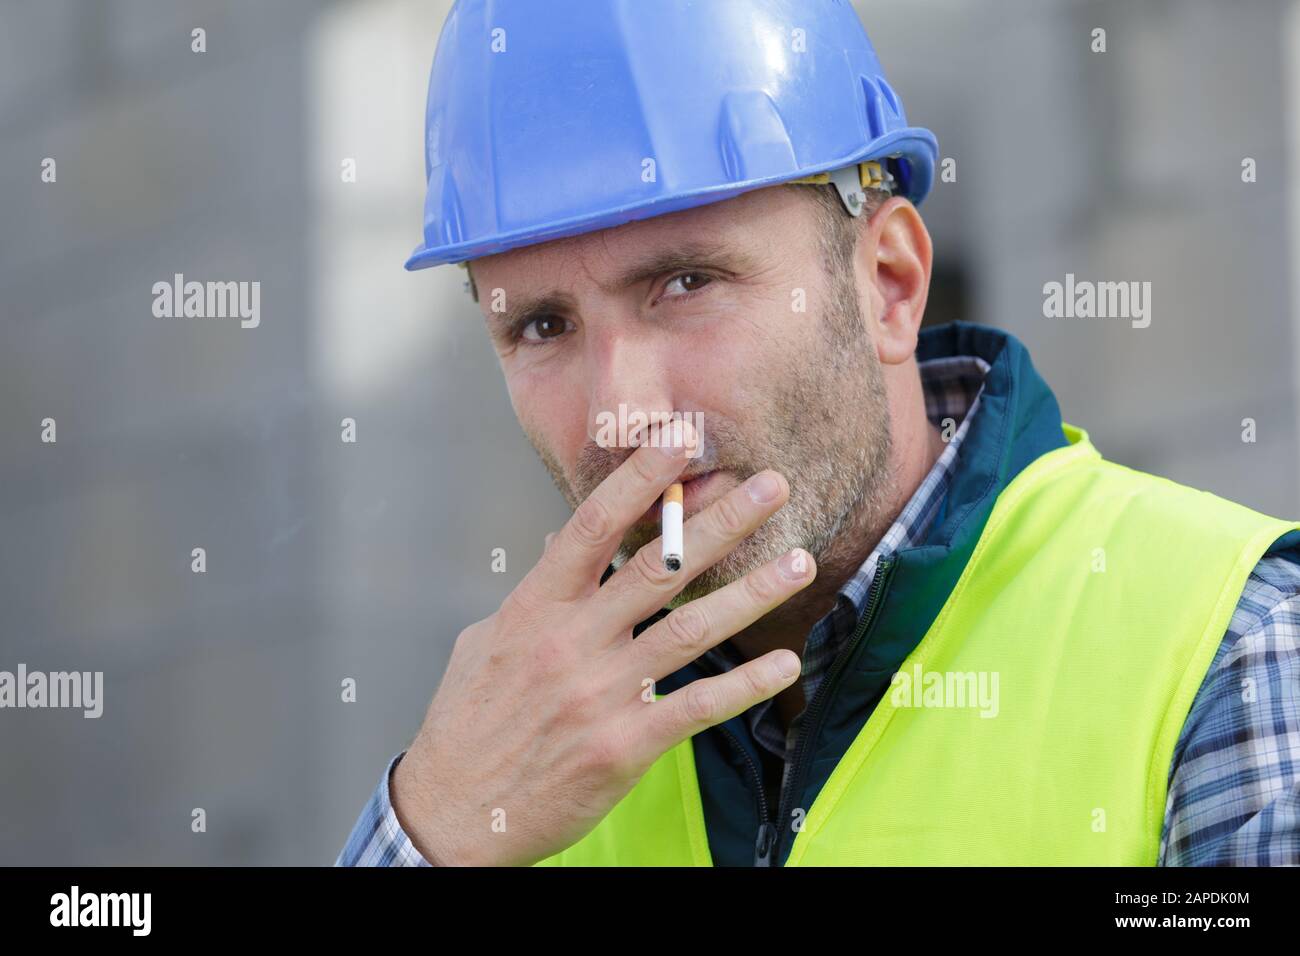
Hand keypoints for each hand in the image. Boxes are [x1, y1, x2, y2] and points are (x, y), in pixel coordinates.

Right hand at [391, 421, 814, 864]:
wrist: (456, 811)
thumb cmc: (468, 724)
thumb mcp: (486, 643)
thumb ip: (536, 595)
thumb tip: (565, 547)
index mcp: (535, 608)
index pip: (593, 526)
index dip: (641, 480)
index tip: (682, 440)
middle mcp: (572, 642)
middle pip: (659, 568)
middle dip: (720, 521)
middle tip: (772, 487)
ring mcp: (601, 694)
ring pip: (690, 631)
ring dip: (751, 593)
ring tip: (800, 563)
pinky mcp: (624, 746)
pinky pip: (696, 707)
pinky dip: (745, 686)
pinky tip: (785, 664)